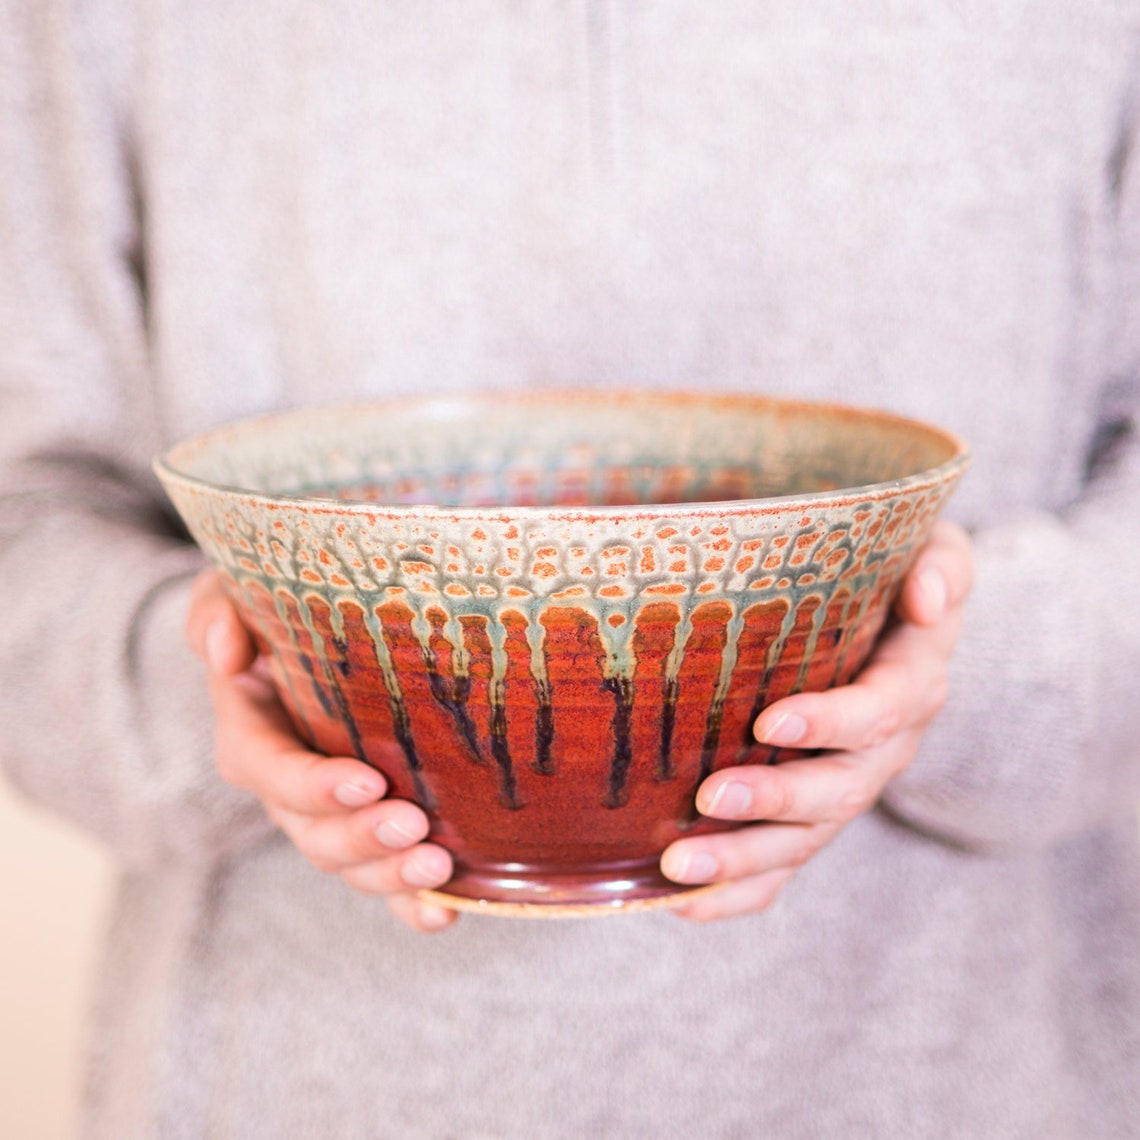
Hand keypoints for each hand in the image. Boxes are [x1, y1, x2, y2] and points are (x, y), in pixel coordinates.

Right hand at [184, 570, 456, 932]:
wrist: (310, 629)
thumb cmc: (273, 607)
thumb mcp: (232, 592)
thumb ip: (217, 612)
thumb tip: (227, 648)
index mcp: (253, 734)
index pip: (270, 772)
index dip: (313, 786)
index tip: (365, 781)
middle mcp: (290, 787)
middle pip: (312, 833)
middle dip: (361, 840)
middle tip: (413, 826)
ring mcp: (332, 815)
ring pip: (350, 864)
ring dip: (390, 876)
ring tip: (438, 868)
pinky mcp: (373, 825)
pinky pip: (387, 877)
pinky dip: (412, 903)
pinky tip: (448, 912)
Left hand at [660, 519, 974, 921]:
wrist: (898, 623)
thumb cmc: (897, 573)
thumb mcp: (937, 551)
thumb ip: (941, 566)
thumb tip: (925, 597)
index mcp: (911, 684)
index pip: (880, 711)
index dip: (831, 722)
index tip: (770, 721)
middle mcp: (883, 750)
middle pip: (838, 791)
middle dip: (775, 801)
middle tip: (709, 798)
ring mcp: (847, 790)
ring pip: (804, 841)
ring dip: (742, 860)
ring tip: (676, 870)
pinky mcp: (811, 816)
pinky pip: (782, 868)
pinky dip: (738, 892)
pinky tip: (680, 905)